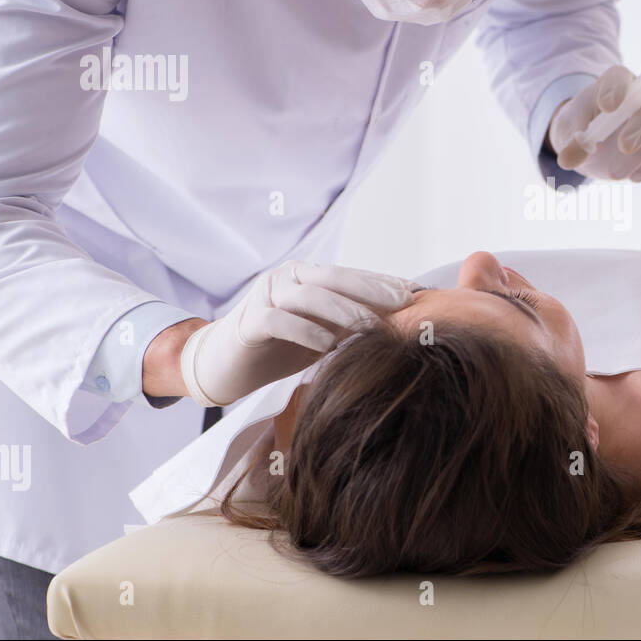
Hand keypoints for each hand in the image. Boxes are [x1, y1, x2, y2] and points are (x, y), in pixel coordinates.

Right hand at [178, 260, 418, 406]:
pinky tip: (328, 345)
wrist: (224, 365)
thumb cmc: (280, 348)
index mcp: (307, 277)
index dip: (383, 282)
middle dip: (371, 290)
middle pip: (334, 277)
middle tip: (403, 304)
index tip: (416, 293)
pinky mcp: (248, 322)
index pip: (351, 275)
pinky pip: (280, 321)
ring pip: (310, 295)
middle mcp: (287, 278)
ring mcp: (266, 296)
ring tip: (372, 327)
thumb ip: (350, 322)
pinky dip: (306, 331)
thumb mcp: (323, 332)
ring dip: (344, 311)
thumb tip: (401, 320)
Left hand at [547, 66, 640, 181]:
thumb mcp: (568, 132)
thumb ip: (570, 142)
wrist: (593, 143)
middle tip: (624, 147)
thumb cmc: (581, 127)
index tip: (607, 107)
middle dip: (640, 127)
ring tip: (614, 173)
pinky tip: (634, 177)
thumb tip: (568, 160)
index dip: (617, 89)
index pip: (619, 78)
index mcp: (614, 84)